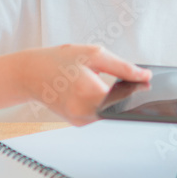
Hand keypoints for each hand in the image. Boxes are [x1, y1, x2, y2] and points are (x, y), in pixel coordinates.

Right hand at [17, 44, 150, 125]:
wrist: (30, 74)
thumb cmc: (59, 60)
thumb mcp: (93, 55)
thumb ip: (123, 67)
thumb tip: (145, 77)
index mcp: (87, 92)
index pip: (124, 100)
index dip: (137, 91)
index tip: (145, 85)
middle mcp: (82, 112)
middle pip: (118, 108)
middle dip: (125, 95)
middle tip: (123, 80)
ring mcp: (79, 120)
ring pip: (109, 112)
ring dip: (112, 99)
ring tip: (102, 82)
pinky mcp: (78, 122)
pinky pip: (99, 114)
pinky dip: (101, 103)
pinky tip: (93, 90)